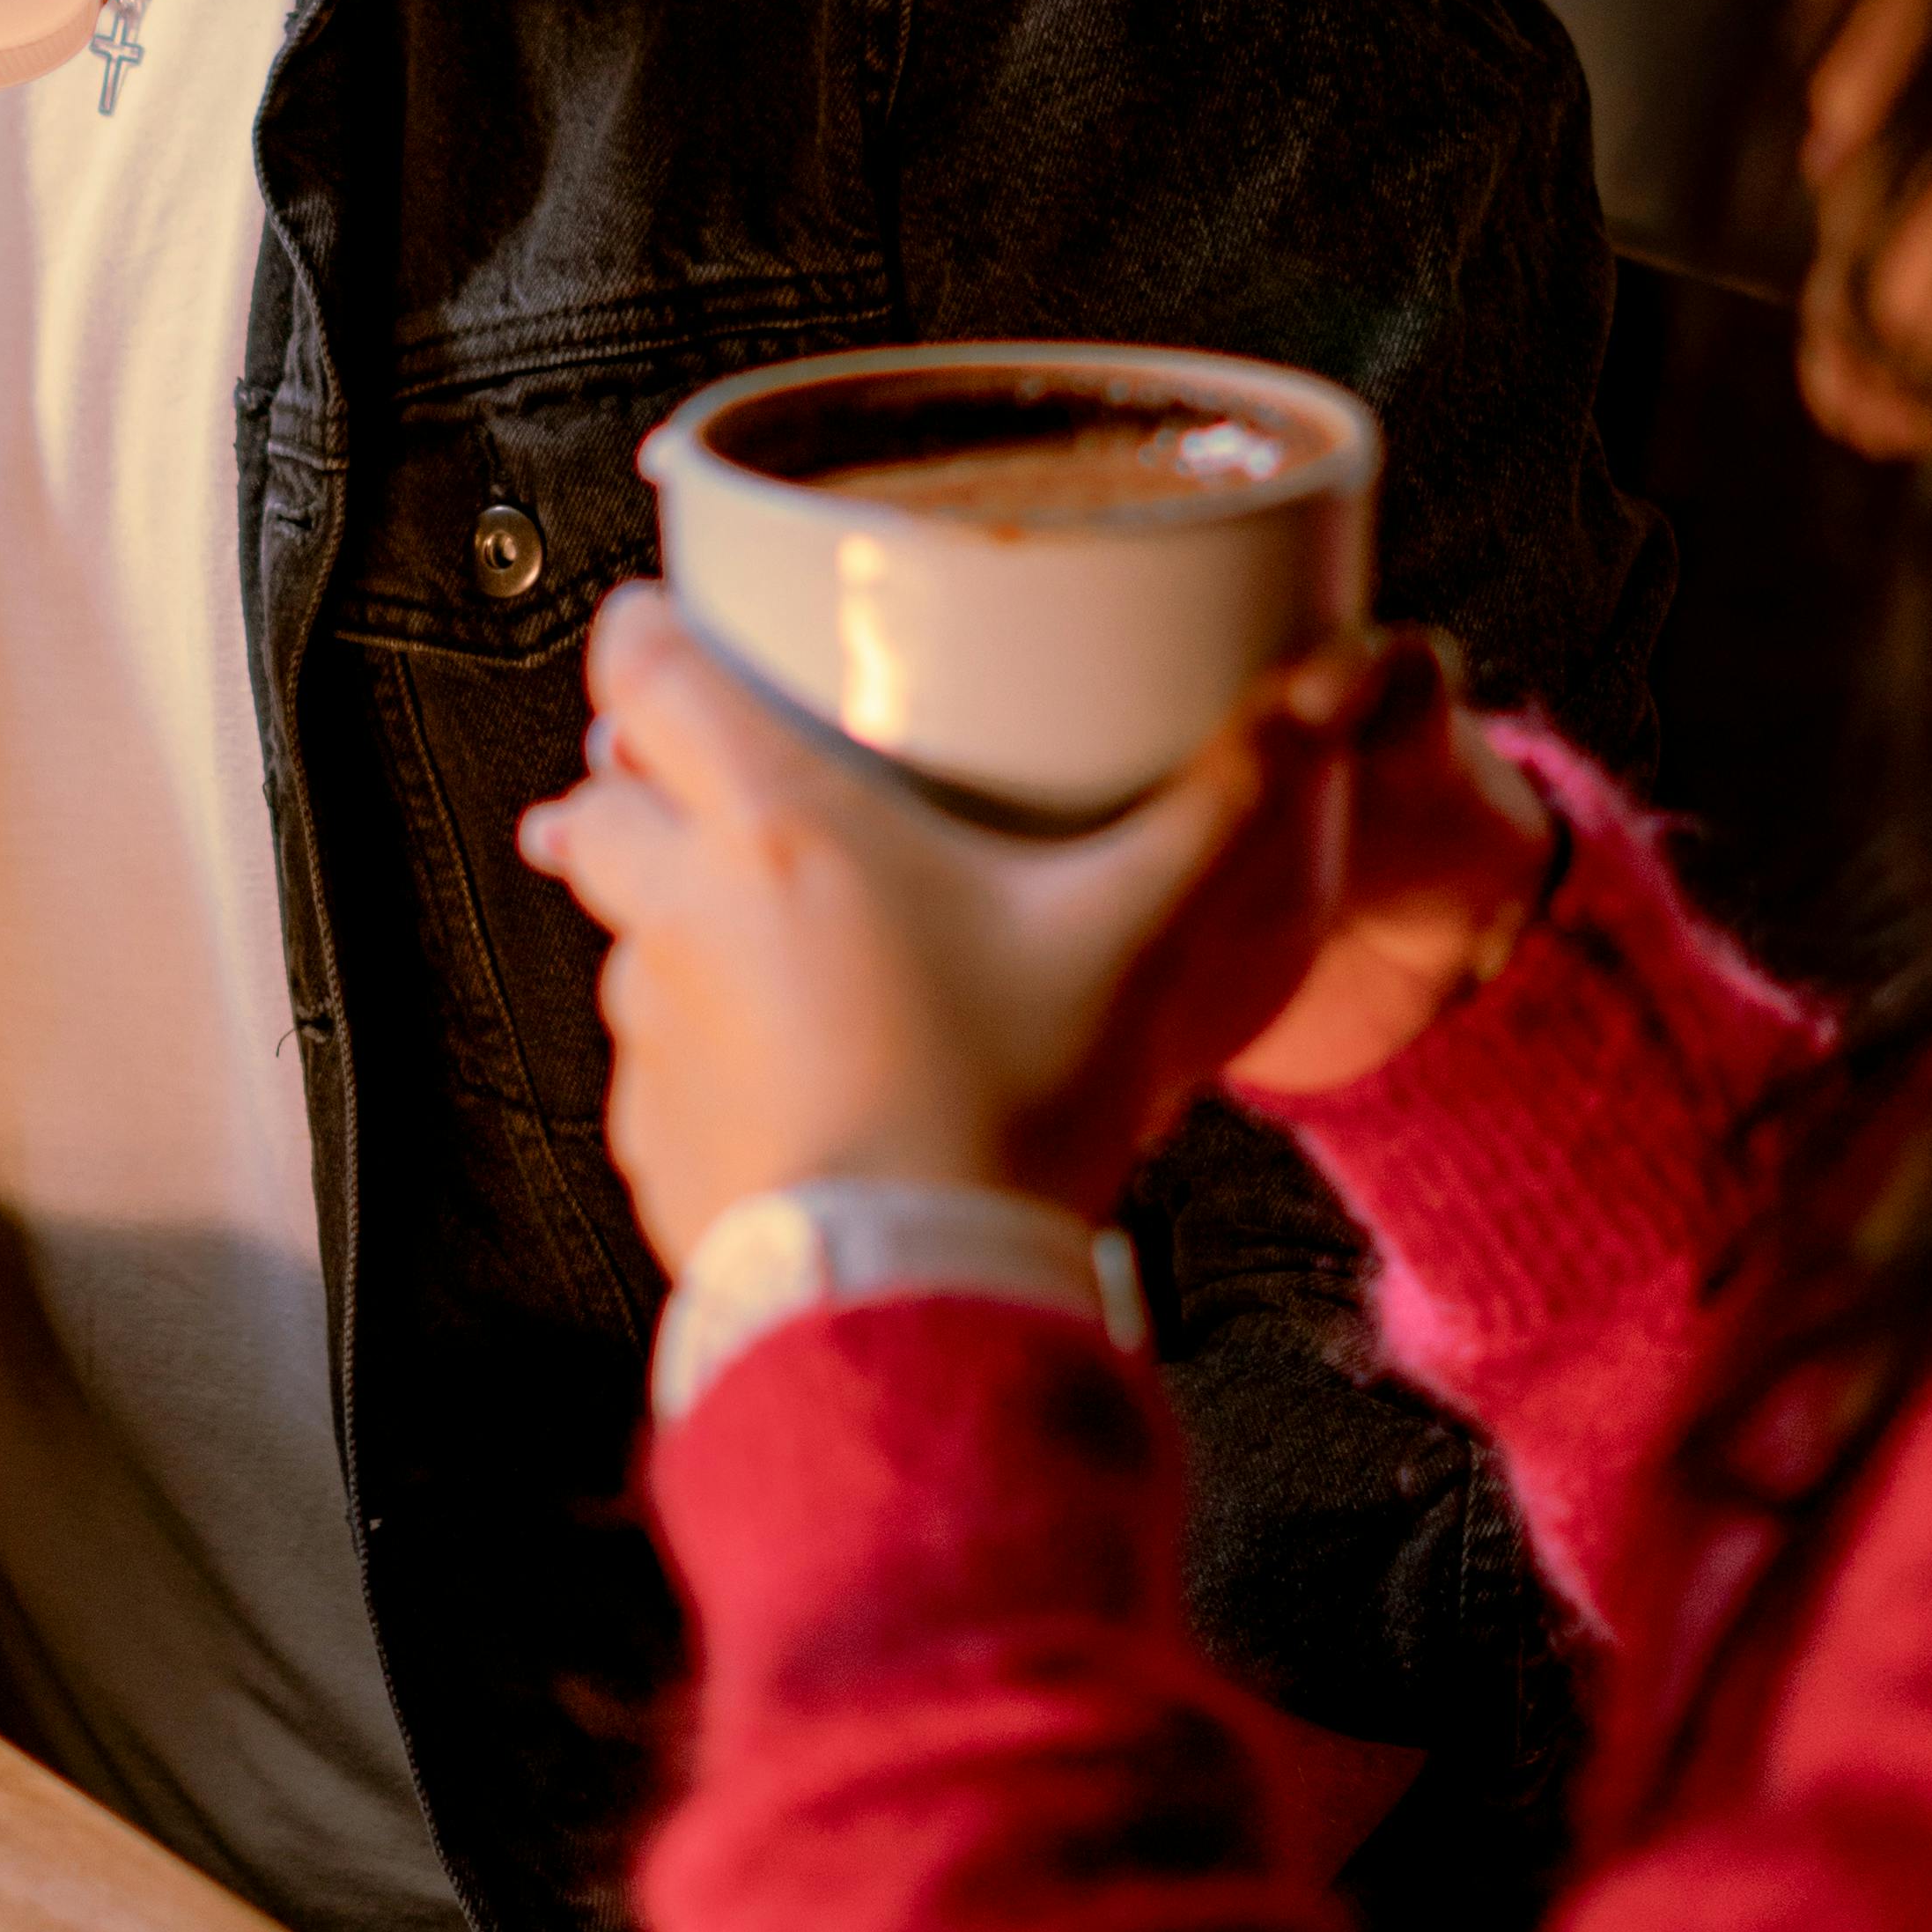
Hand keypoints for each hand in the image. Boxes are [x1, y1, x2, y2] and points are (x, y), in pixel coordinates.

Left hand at [519, 596, 1553, 1275]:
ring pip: (615, 935)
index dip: (645, 633)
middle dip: (630, 778)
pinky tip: (780, 1074)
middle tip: (690, 771)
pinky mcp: (649, 1143)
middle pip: (593, 800)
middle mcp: (681, 912)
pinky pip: (650, 1067)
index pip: (643, 672)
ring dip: (662, 918)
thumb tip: (1338, 676)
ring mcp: (653, 1034)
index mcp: (775, 826)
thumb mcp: (1141, 929)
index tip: (670, 624)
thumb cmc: (1010, 1110)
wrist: (918, 1306)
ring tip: (753, 930)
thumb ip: (1236, 795)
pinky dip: (694, 1052)